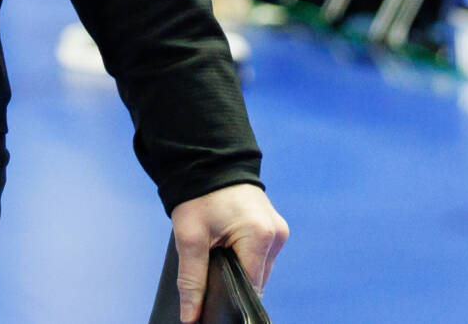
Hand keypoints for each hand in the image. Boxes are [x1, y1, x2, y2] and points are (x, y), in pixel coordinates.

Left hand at [169, 183, 288, 323]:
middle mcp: (276, 234)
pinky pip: (261, 255)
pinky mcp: (274, 227)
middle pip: (257, 280)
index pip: (251, 287)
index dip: (231, 299)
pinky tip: (227, 252)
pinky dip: (245, 258)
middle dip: (234, 284)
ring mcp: (278, 230)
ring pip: (260, 270)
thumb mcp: (190, 237)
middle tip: (210, 278)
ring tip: (217, 258)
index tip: (213, 304)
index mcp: (260, 235)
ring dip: (240, 270)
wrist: (208, 160)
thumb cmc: (198, 194)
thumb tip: (191, 317)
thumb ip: (192, 280)